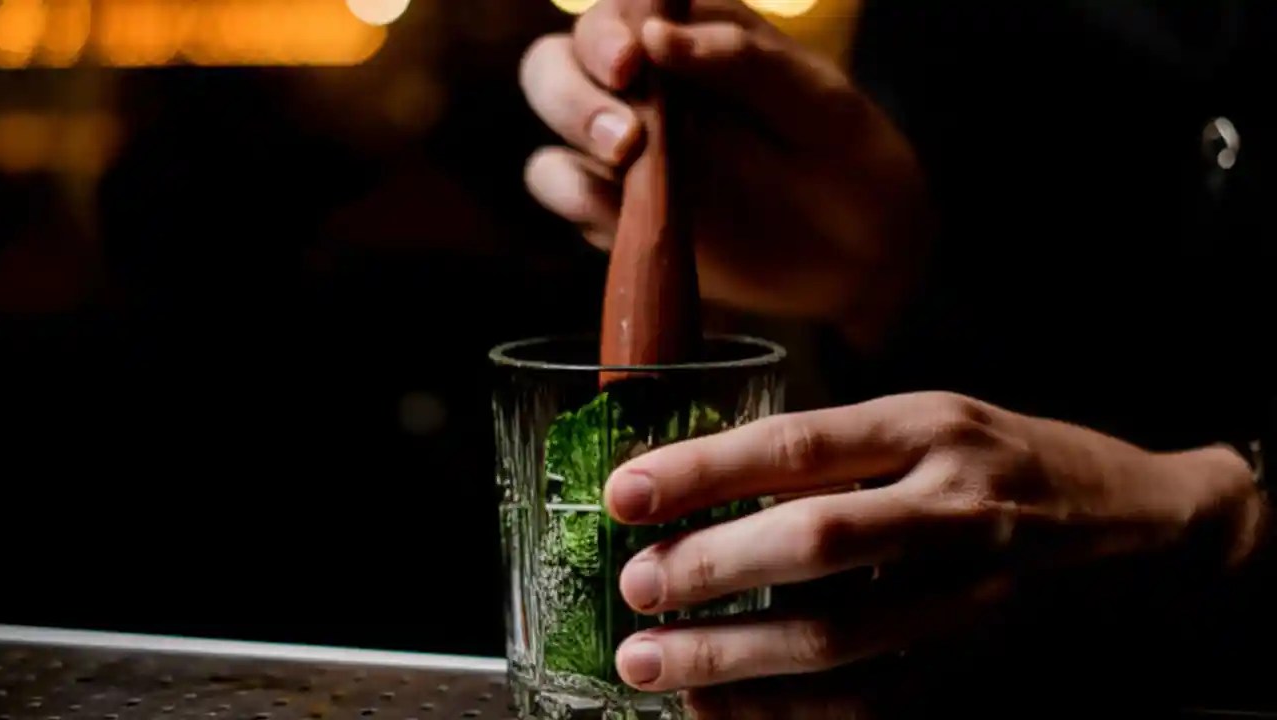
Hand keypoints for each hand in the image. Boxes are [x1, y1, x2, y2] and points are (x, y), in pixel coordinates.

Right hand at [518, 0, 931, 346]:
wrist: (863, 260)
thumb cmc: (851, 165)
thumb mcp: (820, 106)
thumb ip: (745, 61)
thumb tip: (659, 35)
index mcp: (695, 39)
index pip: (622, 11)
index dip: (610, 30)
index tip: (635, 61)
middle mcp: (648, 86)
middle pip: (561, 61)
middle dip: (577, 89)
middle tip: (629, 131)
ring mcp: (628, 150)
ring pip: (553, 123)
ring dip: (572, 133)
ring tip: (628, 156)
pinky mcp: (618, 210)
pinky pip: (565, 191)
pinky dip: (574, 195)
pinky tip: (617, 209)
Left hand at [600, 391, 1264, 691]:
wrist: (1156, 536)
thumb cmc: (1023, 465)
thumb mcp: (938, 422)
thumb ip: (841, 449)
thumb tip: (711, 481)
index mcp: (933, 430)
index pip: (799, 445)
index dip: (702, 471)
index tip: (624, 493)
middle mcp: (956, 509)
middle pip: (815, 542)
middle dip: (709, 569)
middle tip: (634, 588)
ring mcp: (974, 598)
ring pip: (838, 639)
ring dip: (731, 658)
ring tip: (650, 663)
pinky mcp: (980, 668)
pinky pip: (871, 703)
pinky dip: (786, 714)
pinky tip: (721, 709)